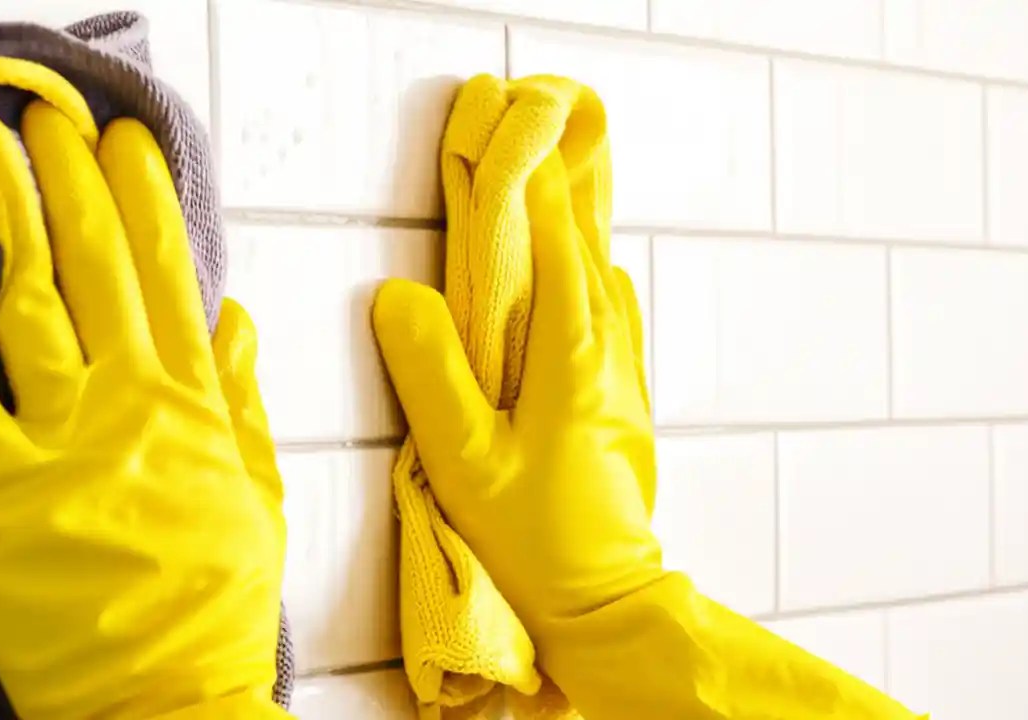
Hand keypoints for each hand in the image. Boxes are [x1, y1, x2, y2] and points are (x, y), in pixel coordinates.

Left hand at [0, 69, 284, 718]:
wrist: (168, 696)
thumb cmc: (216, 602)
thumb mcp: (259, 494)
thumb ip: (241, 399)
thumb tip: (232, 317)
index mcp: (198, 407)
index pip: (170, 278)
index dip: (148, 202)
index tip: (129, 146)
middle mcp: (134, 408)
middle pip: (98, 271)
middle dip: (75, 184)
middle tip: (52, 122)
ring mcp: (66, 445)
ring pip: (33, 308)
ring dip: (11, 221)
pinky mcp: (0, 492)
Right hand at [372, 146, 658, 640]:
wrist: (603, 605)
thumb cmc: (531, 537)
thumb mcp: (464, 458)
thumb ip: (430, 372)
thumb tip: (402, 297)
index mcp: (573, 356)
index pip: (557, 248)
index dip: (534, 191)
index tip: (514, 141)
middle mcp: (610, 357)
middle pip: (589, 257)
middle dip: (559, 203)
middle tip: (532, 157)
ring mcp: (626, 384)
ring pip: (607, 290)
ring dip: (579, 245)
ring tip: (549, 215)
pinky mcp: (626, 411)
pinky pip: (614, 325)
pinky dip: (593, 288)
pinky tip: (582, 295)